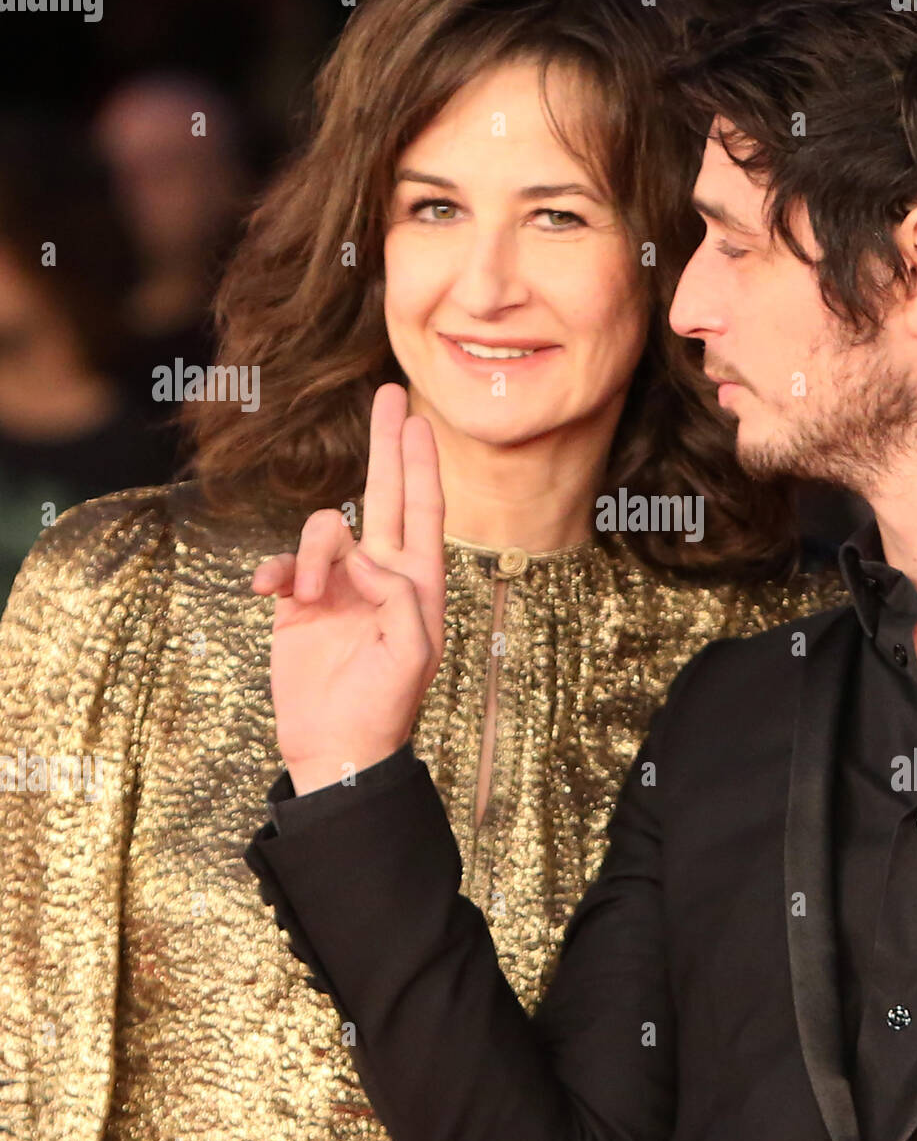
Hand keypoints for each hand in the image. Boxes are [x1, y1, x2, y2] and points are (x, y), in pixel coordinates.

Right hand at [252, 383, 444, 793]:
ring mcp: (337, 583)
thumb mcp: (411, 653)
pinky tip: (268, 590)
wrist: (336, 745)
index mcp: (417, 582)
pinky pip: (283, 563)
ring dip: (311, 555)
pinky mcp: (298, 601)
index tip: (421, 420)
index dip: (422, 464)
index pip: (425, 509)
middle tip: (391, 395)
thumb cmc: (384, 704)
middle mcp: (379, 573)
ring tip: (307, 596)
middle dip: (388, 445)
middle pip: (385, 493)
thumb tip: (365, 556)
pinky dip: (275, 570)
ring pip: (323, 530)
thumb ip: (398, 597)